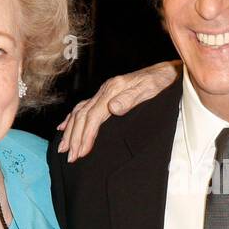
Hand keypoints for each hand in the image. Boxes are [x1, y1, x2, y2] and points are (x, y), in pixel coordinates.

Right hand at [56, 61, 180, 161]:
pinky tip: (64, 126)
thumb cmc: (159, 82)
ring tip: (63, 147)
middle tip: (70, 157)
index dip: (85, 136)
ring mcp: (103, 92)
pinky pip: (83, 107)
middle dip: (73, 137)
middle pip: (82, 116)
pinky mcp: (105, 94)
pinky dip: (71, 118)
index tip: (81, 152)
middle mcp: (105, 90)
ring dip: (70, 131)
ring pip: (79, 112)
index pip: (93, 117)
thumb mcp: (150, 89)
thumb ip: (131, 99)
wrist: (165, 71)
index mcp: (113, 90)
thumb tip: (112, 108)